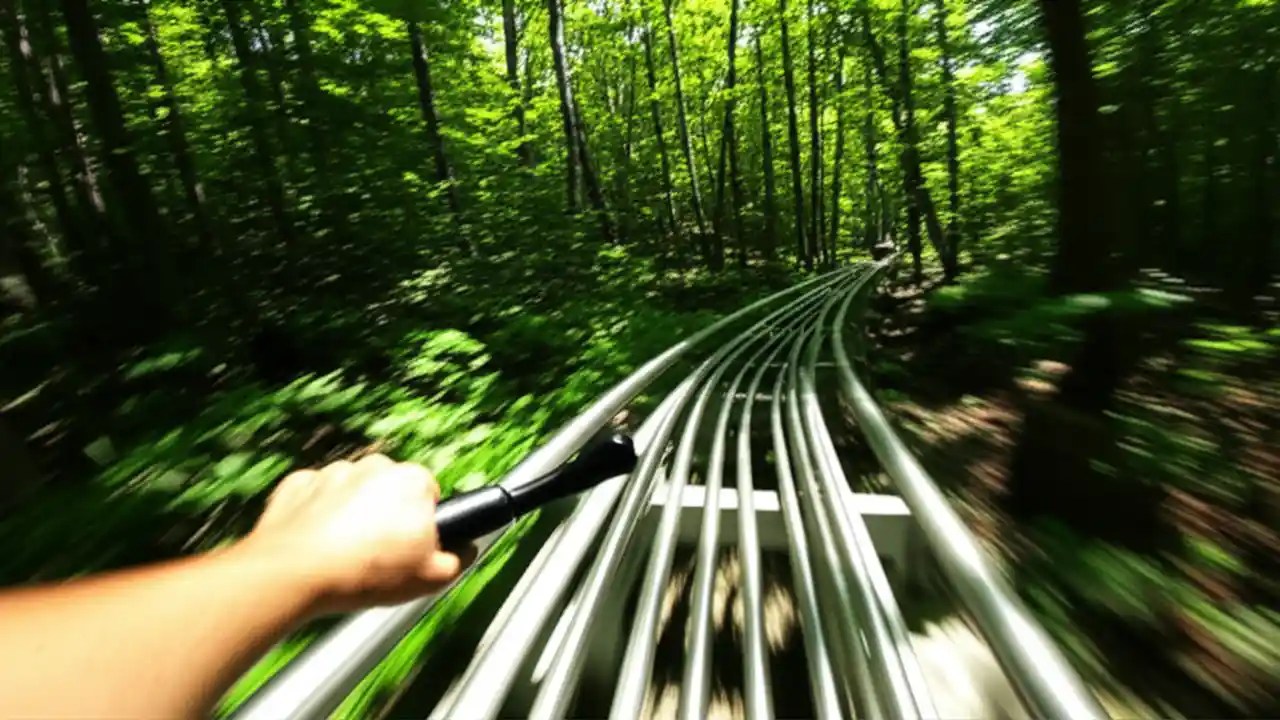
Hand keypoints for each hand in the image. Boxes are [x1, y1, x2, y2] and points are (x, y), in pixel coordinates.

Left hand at [241, 454, 472, 614]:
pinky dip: (318, 519)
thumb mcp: (431, 578)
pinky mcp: (298, 485)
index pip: (430, 497)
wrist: (293, 573)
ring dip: (352, 518)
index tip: (412, 549)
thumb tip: (465, 550)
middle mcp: (374, 467)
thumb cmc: (365, 573)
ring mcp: (333, 473)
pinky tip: (318, 549)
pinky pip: (317, 500)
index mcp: (412, 481)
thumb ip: (459, 559)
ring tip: (345, 559)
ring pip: (352, 495)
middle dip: (388, 519)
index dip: (423, 526)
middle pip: (391, 493)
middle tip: (380, 559)